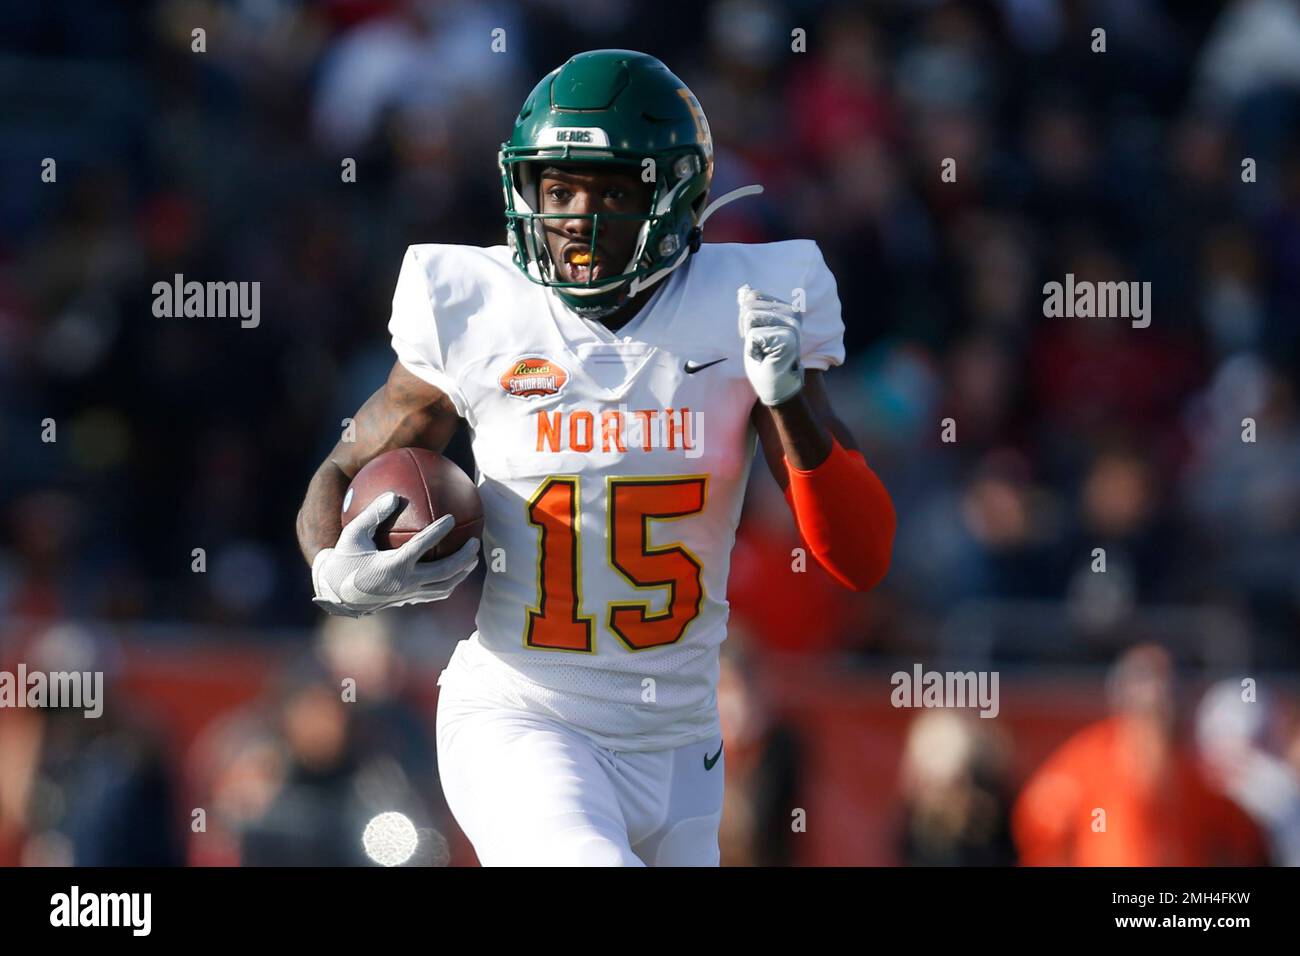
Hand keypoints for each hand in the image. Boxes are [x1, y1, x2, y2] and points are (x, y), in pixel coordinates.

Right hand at [311, 491, 479, 617]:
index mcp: (391, 566)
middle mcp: (404, 583)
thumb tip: (393, 494)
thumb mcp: (352, 534)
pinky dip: (448, 583)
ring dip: (461, 573)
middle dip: (463, 557)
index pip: (420, 547)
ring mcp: (408, 595)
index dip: (437, 532)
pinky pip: (434, 593)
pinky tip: (454, 572)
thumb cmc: (343, 559)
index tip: (451, 517)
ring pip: (444, 587)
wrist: (335, 594)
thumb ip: (372, 514)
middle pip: (444, 572)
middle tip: (475, 542)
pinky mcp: (407, 601)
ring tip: (473, 559)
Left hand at [738, 284, 802, 405]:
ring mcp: (792, 325)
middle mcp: (793, 314)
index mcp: (788, 308)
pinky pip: (753, 335)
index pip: (754, 296)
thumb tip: (743, 290)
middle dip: (746, 328)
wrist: (776, 387)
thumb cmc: (765, 360)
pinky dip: (753, 350)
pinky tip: (766, 358)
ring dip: (749, 339)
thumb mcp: (754, 330)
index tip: (757, 336)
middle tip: (760, 346)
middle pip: (750, 305)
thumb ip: (750, 309)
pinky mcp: (787, 338)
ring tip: (763, 351)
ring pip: (750, 317)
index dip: (746, 317)